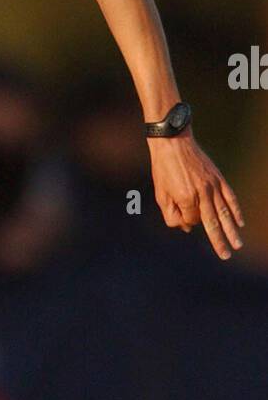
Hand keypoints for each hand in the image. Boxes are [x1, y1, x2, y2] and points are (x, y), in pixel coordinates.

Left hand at [148, 132, 243, 259]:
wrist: (173, 142)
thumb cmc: (163, 169)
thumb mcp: (160, 193)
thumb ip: (171, 214)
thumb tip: (186, 228)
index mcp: (186, 198)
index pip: (191, 221)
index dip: (186, 221)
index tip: (180, 212)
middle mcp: (202, 194)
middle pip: (213, 223)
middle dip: (219, 241)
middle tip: (226, 256)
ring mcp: (213, 186)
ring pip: (224, 213)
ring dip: (231, 231)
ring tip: (237, 245)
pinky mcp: (219, 179)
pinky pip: (230, 198)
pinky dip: (235, 211)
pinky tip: (239, 223)